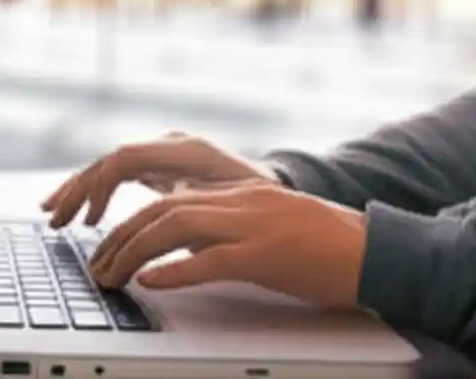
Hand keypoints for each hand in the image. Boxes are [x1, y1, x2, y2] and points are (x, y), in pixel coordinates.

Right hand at [40, 133, 279, 227]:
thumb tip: (164, 218)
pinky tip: (80, 212)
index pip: (126, 159)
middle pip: (110, 160)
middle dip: (78, 189)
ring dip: (78, 190)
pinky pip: (118, 175)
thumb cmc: (264, 202)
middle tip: (54, 219)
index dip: (101, 188)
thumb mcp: (235, 207)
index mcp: (186, 150)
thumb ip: (199, 209)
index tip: (89, 221)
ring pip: (109, 166)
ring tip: (53, 215)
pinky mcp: (160, 166)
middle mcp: (170, 145)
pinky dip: (95, 192)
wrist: (280, 186)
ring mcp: (163, 153)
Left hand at [88, 184, 365, 307]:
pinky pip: (210, 259)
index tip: (106, 246)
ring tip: (111, 277)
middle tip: (97, 267)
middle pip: (161, 210)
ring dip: (133, 252)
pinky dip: (174, 271)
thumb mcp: (268, 228)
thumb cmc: (328, 248)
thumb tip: (183, 250)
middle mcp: (240, 201)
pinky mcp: (267, 254)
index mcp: (239, 194)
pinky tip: (150, 282)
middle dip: (120, 238)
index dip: (130, 223)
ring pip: (175, 226)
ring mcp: (253, 225)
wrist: (378, 252)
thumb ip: (227, 230)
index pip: (168, 199)